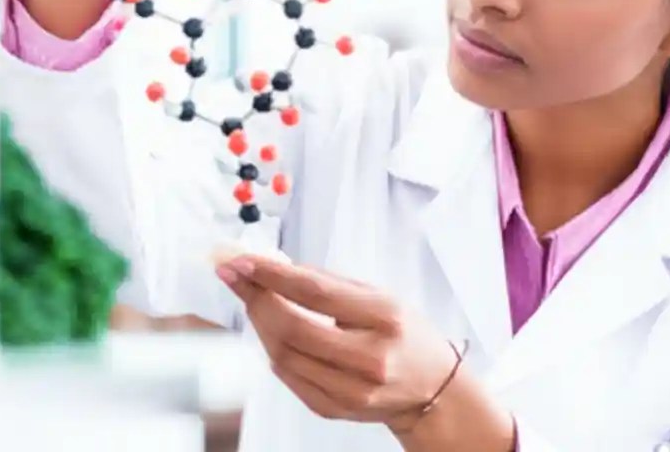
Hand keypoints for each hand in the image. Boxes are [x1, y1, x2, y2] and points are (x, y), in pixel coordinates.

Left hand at [216, 254, 458, 432]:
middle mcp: (370, 359)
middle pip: (292, 328)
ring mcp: (351, 390)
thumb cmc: (404, 334)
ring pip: (283, 354)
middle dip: (255, 298)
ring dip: (259, 323)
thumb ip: (328, 281)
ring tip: (253, 299)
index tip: (242, 260)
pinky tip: (272, 331)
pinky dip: (272, 349)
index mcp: (384, 319)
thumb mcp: (379, 295)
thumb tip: (275, 266)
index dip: (272, 276)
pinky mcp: (335, 409)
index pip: (315, 293)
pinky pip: (288, 377)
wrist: (432, 389)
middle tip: (237, 277)